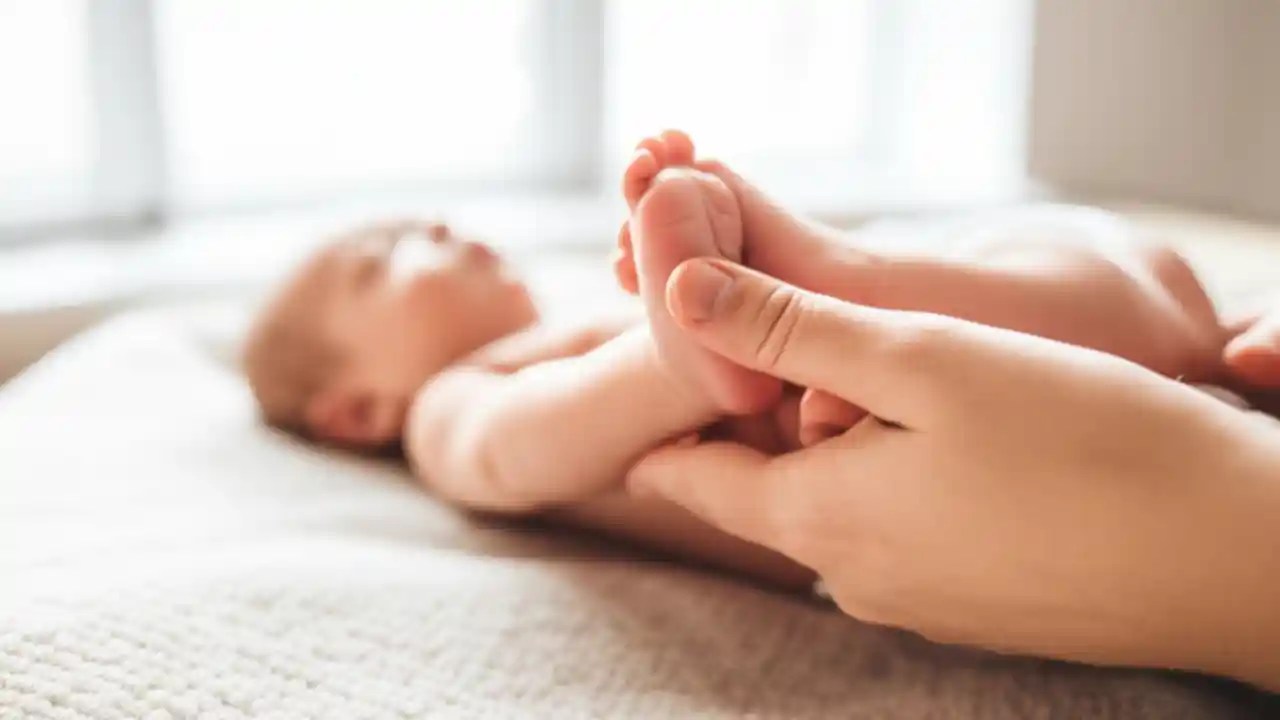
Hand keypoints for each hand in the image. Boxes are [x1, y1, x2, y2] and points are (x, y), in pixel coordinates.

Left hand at [629, 258, 1279, 687]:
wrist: (1228, 556)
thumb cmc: (1078, 441)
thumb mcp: (920, 358)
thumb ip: (791, 329)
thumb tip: (681, 292)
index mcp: (821, 517)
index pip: (699, 481)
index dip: (668, 437)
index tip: (646, 411)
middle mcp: (858, 578)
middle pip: (769, 498)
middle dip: (754, 436)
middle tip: (755, 368)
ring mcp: (922, 604)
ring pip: (840, 517)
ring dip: (832, 460)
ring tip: (853, 397)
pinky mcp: (981, 610)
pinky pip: (904, 541)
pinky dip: (893, 492)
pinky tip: (944, 455)